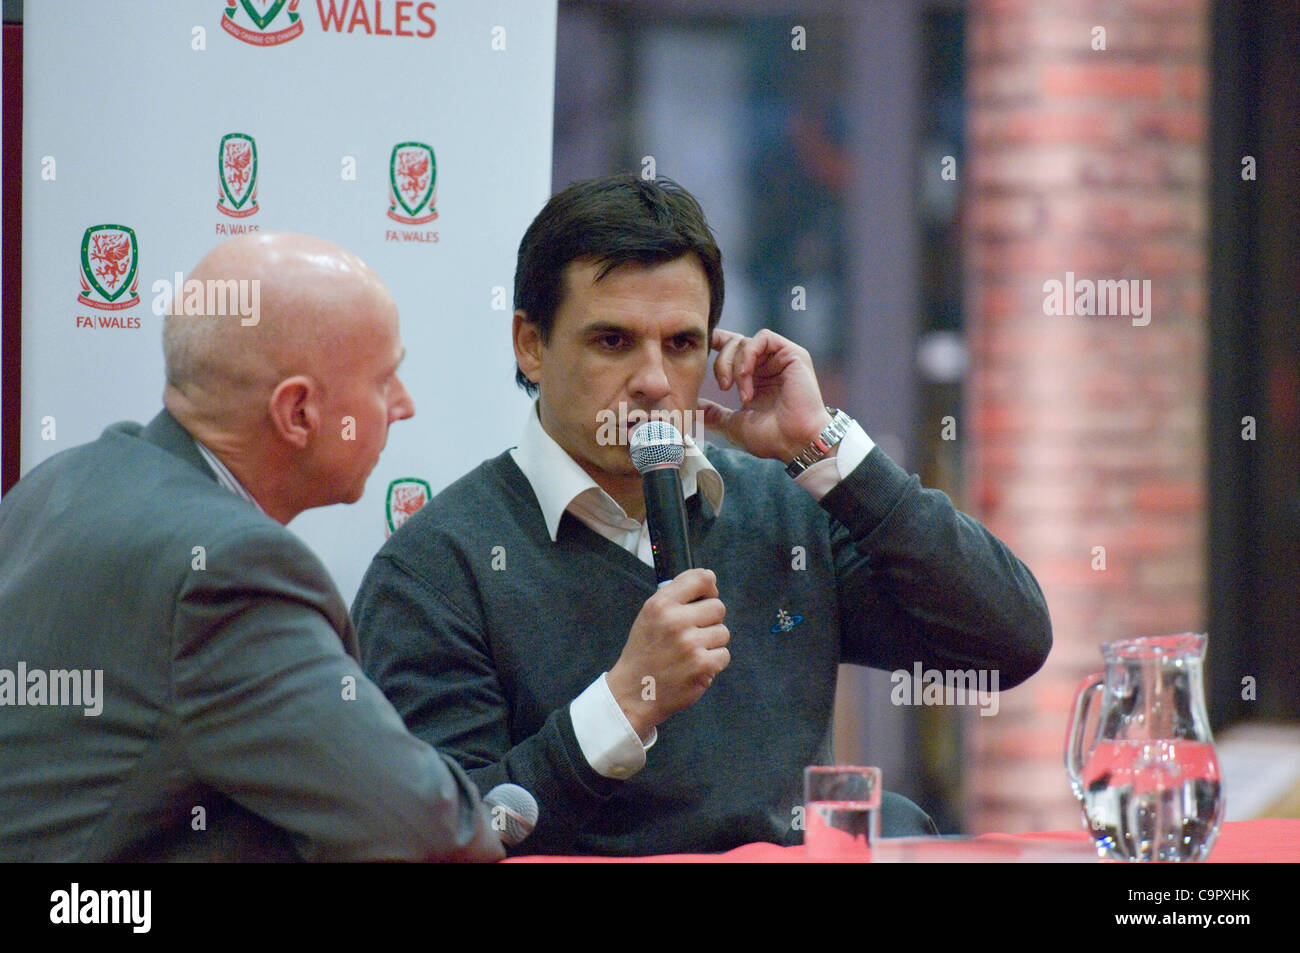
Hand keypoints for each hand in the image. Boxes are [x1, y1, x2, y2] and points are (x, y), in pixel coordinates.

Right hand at [606, 569, 729, 737]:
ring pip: (723, 632)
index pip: (702, 578)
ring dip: (712, 643)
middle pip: (718, 607)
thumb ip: (676, 596)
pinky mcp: (702, 665)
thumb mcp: (650, 615)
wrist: (633, 693)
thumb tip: (709, 579)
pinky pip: (724, 655)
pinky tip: (695, 667)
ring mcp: (690, 643)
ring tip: (691, 653)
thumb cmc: (645, 652)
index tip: (704, 598)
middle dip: (710, 620)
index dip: (709, 588)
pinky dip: (713, 663)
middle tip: (694, 633)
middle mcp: (675, 620)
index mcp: (661, 604)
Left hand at [699, 328, 832, 462]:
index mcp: (755, 377)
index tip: (698, 353)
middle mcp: (768, 365)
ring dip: (734, 363)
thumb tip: (692, 408)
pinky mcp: (792, 353)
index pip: (733, 349)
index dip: (715, 345)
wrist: (795, 442)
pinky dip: (747, 354)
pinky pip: (762, 338)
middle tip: (723, 386)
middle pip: (734, 343)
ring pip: (745, 340)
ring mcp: (780, 358)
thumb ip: (713, 413)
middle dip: (720, 362)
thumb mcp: (733, 424)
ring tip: (739, 391)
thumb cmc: (771, 437)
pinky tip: (745, 376)